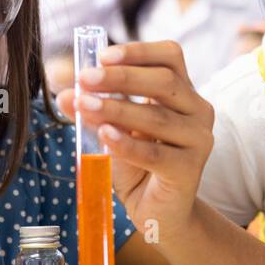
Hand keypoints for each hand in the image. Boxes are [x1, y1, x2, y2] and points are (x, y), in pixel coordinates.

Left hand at [55, 40, 212, 240]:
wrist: (160, 212)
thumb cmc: (140, 165)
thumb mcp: (113, 131)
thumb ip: (94, 110)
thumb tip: (66, 93)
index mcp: (183, 93)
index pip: (171, 57)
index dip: (139, 52)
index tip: (102, 55)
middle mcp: (198, 111)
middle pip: (165, 81)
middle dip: (122, 77)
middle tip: (86, 79)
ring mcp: (199, 140)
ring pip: (157, 118)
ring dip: (116, 109)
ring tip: (84, 106)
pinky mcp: (190, 170)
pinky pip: (155, 153)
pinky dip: (127, 143)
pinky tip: (105, 135)